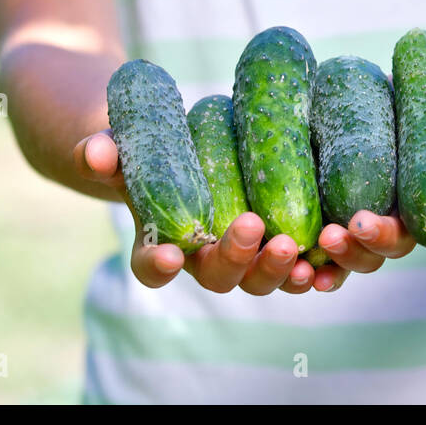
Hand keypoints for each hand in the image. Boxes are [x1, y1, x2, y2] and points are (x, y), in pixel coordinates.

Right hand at [73, 130, 317, 294]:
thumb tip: (93, 150)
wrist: (189, 146)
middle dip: (237, 259)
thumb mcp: (123, 146)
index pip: (152, 267)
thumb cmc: (149, 150)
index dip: (158, 265)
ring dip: (280, 269)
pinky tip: (331, 253)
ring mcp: (244, 257)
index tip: (168, 256)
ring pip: (263, 278)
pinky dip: (318, 267)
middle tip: (251, 228)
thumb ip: (103, 151)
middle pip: (220, 278)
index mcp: (159, 245)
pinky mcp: (278, 244)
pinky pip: (300, 265)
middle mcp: (203, 261)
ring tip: (296, 248)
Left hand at [309, 67, 425, 287]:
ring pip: (357, 252)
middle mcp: (404, 217)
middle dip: (373, 244)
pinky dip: (316, 259)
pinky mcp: (336, 203)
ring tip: (323, 239)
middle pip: (392, 247)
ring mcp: (369, 214)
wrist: (406, 91)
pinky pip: (327, 239)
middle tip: (353, 227)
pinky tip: (300, 265)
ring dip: (342, 256)